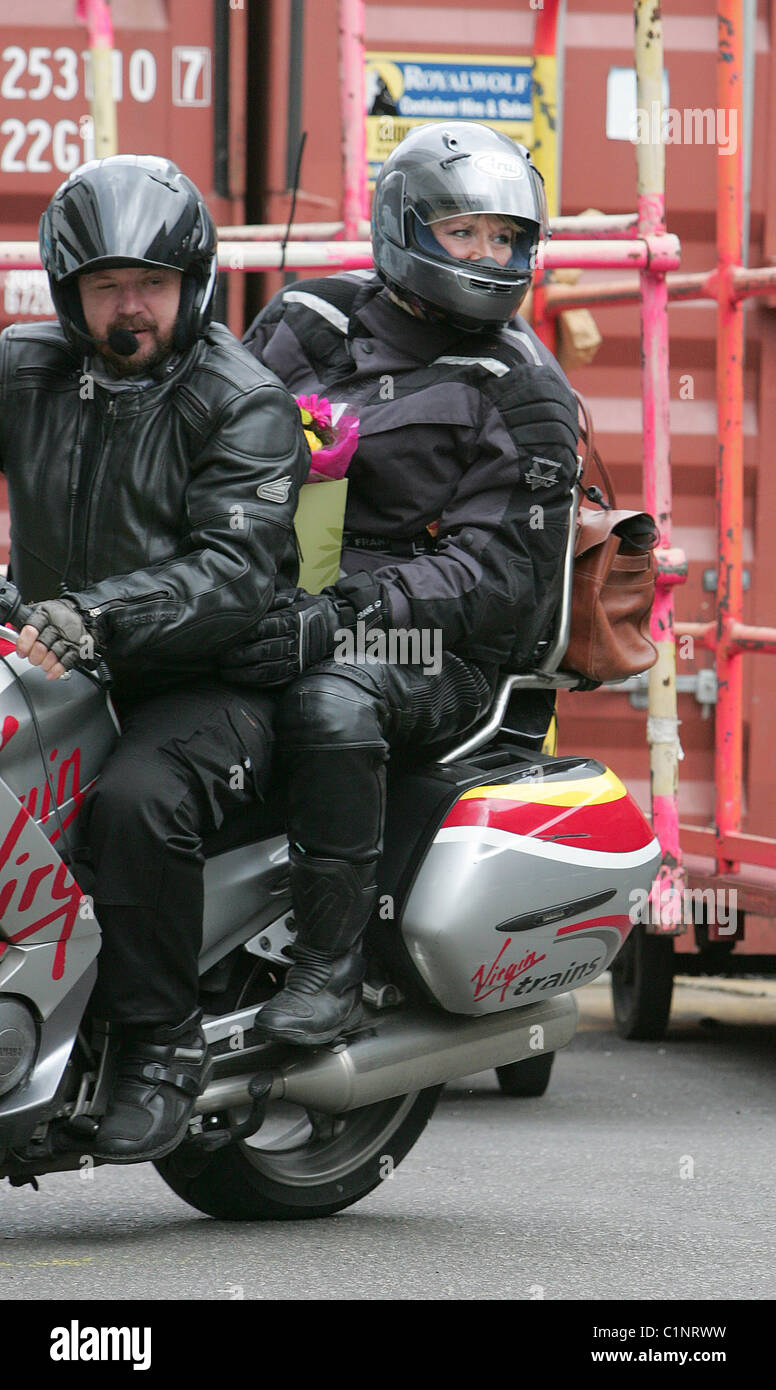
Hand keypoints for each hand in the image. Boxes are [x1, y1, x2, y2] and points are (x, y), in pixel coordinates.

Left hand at [16, 598, 95, 680]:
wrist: (84, 614)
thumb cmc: (59, 616)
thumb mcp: (41, 612)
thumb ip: (28, 624)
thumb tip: (15, 635)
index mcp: (46, 613)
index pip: (32, 629)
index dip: (24, 644)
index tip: (22, 652)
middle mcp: (59, 624)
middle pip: (42, 644)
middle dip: (35, 656)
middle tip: (33, 659)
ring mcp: (70, 636)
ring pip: (54, 654)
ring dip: (45, 664)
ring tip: (43, 665)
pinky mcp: (80, 647)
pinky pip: (68, 661)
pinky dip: (58, 669)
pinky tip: (51, 673)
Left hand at [222, 575, 387, 687]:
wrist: (340, 625)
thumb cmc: (313, 608)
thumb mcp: (298, 596)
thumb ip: (276, 599)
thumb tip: (255, 601)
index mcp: (291, 621)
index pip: (263, 628)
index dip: (244, 634)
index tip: (226, 637)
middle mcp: (294, 641)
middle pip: (261, 650)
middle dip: (238, 656)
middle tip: (220, 658)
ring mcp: (296, 659)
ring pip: (266, 668)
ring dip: (243, 673)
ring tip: (225, 673)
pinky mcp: (298, 671)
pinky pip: (276, 679)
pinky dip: (258, 682)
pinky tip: (243, 681)